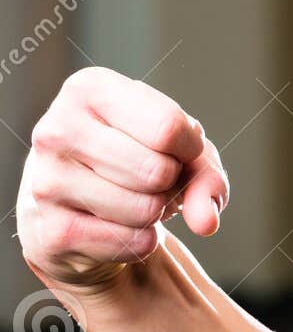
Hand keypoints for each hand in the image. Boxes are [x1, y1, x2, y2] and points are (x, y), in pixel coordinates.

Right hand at [17, 67, 229, 292]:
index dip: (189, 149)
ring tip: (134, 198)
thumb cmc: (138, 159)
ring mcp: (46, 181)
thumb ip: (208, 178)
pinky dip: (142, 240)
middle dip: (171, 183)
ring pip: (146, 210)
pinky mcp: (51, 230)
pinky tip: (118, 225)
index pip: (168, 126)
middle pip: (157, 171)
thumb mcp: (182, 150)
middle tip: (152, 179)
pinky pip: (131, 242)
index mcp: (89, 89)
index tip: (176, 150)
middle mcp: (57, 129)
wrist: (77, 203)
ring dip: (156, 212)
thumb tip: (205, 222)